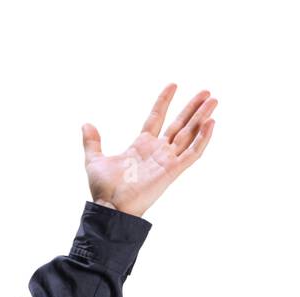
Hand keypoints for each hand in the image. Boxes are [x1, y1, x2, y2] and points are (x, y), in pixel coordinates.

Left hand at [82, 83, 216, 218]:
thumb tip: (85, 124)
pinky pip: (192, 153)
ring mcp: (166, 160)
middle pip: (179, 124)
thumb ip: (92, 142)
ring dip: (202, 118)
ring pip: (189, 134)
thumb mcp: (94, 160)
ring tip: (213, 100)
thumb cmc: (103, 189)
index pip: (156, 118)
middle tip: (207, 92)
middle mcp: (157, 151)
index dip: (164, 101)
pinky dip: (202, 139)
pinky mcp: (172, 171)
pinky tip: (211, 123)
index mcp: (141, 145)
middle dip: (193, 108)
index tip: (173, 85)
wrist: (110, 207)